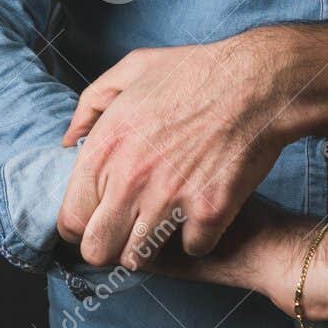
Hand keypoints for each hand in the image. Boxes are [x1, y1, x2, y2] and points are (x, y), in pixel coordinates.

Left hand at [56, 32, 291, 268]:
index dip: (84, 224)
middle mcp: (130, 178)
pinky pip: (192, 248)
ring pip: (138, 258)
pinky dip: (200, 236)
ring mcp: (169, 198)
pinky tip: (206, 211)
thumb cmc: (196, 71)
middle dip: (110, 245)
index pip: (70, 219)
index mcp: (105, 147)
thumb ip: (92, 104)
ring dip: (152, 244)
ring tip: (167, 221)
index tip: (101, 218)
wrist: (257, 79)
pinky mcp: (209, 211)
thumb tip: (70, 141)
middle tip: (130, 229)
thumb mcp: (133, 68)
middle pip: (96, 251)